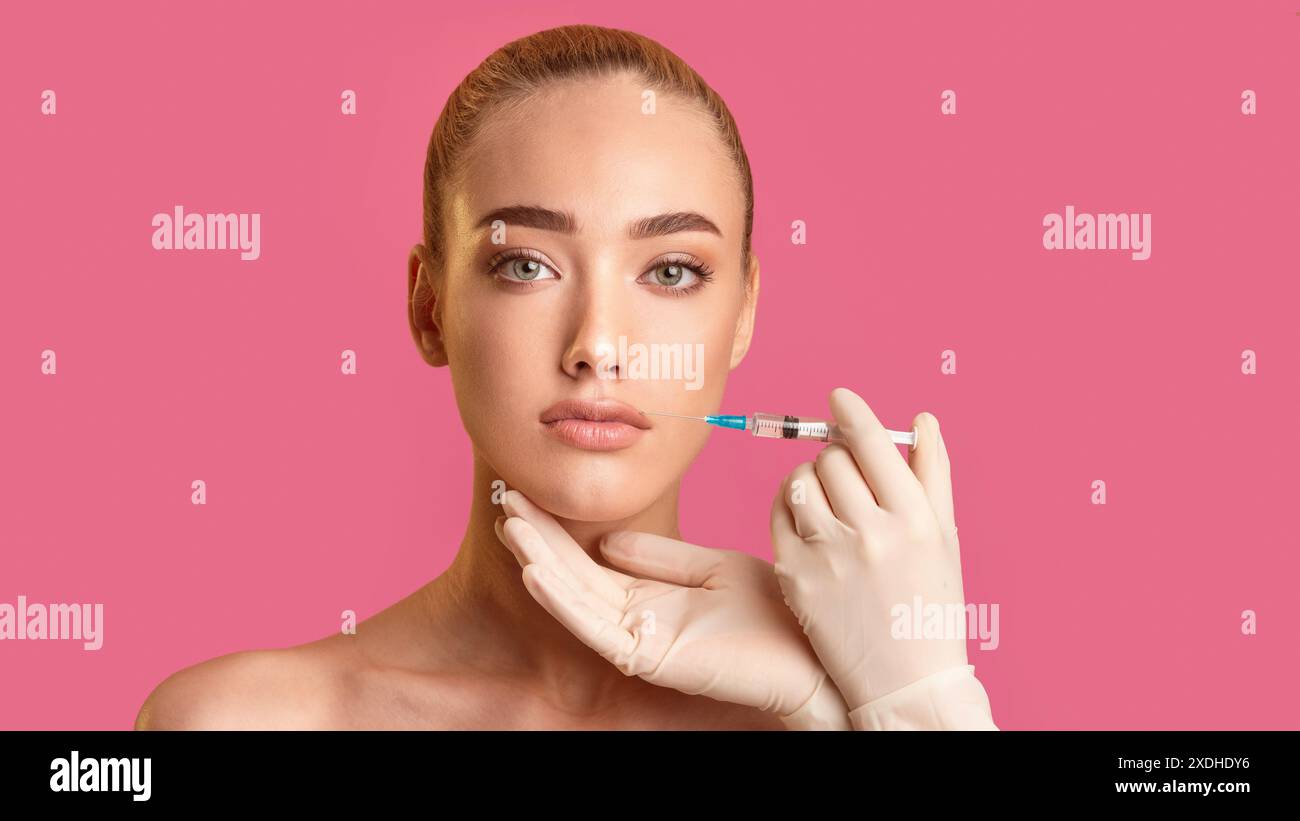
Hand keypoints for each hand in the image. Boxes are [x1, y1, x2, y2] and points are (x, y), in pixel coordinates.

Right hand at [495, 488, 850, 727]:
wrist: (812, 655)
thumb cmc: (773, 616)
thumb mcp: (713, 568)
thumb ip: (661, 557)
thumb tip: (608, 541)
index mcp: (651, 599)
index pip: (589, 562)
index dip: (558, 531)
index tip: (529, 495)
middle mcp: (637, 622)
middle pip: (573, 577)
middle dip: (538, 540)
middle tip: (505, 499)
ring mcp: (641, 643)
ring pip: (575, 601)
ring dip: (540, 564)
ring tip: (510, 527)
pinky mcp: (650, 660)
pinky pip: (594, 629)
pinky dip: (562, 600)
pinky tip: (536, 573)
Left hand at [770, 387, 969, 713]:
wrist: (906, 681)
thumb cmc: (930, 605)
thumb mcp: (945, 539)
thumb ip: (933, 474)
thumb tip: (921, 419)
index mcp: (915, 518)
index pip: (870, 441)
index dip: (849, 411)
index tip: (838, 397)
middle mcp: (871, 532)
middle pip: (832, 458)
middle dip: (835, 455)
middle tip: (843, 469)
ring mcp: (829, 556)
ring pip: (799, 482)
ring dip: (808, 478)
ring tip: (824, 495)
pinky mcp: (797, 577)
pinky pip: (779, 517)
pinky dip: (788, 509)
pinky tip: (808, 522)